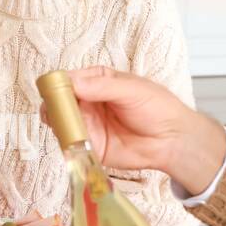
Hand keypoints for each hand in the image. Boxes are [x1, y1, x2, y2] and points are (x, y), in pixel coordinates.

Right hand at [53, 67, 225, 193]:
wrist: (172, 139)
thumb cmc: (156, 107)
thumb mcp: (131, 89)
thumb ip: (101, 86)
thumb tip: (72, 83)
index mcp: (97, 82)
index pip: (69, 79)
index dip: (59, 84)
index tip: (55, 90)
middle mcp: (88, 102)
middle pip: (59, 101)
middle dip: (53, 104)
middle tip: (55, 110)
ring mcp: (87, 125)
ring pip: (61, 122)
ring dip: (57, 123)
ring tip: (63, 124)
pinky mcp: (90, 146)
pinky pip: (71, 144)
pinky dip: (66, 142)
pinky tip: (70, 140)